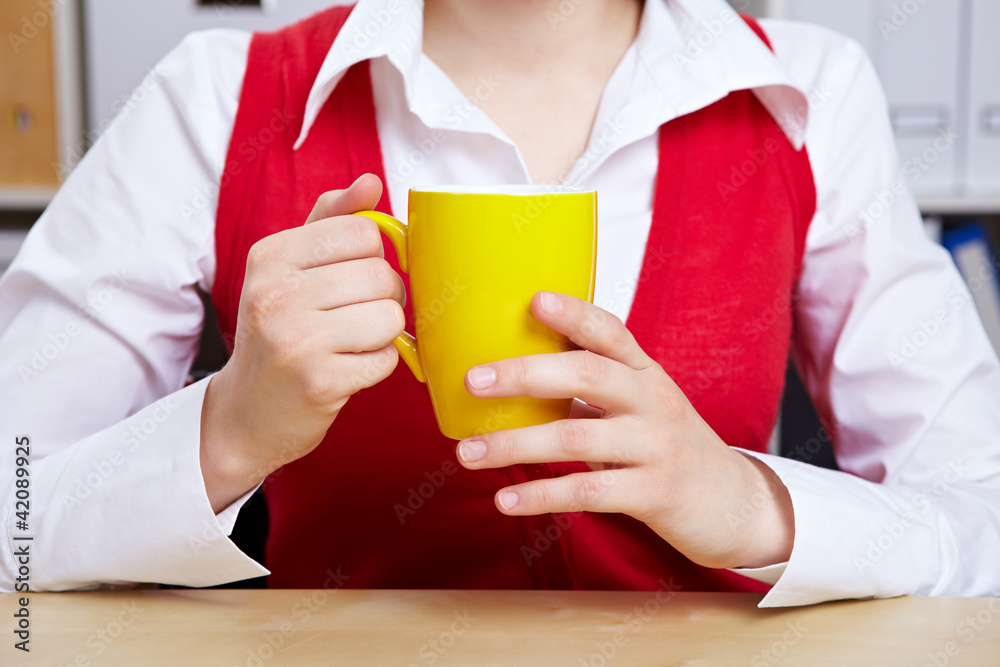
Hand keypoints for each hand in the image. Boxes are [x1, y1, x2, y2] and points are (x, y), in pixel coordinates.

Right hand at [200, 174, 404, 511]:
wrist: (246, 413)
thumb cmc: (278, 333)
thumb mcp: (289, 269)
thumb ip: (331, 221)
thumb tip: (371, 183)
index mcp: (270, 256)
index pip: (363, 232)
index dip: (371, 258)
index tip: (351, 280)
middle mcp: (276, 294)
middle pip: (382, 275)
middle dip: (382, 299)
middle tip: (353, 319)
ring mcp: (295, 340)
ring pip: (390, 317)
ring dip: (382, 335)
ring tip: (349, 344)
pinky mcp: (319, 382)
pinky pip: (387, 359)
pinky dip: (376, 366)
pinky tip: (346, 369)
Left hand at [456, 291, 793, 569]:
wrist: (736, 504)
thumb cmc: (668, 447)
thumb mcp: (642, 406)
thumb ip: (593, 389)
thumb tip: (512, 374)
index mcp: (645, 373)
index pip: (610, 331)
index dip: (573, 313)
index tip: (533, 299)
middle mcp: (653, 400)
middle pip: (587, 374)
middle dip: (526, 374)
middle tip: (474, 380)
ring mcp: (656, 446)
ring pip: (577, 437)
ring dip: (515, 444)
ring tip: (468, 452)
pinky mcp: (654, 493)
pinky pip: (588, 491)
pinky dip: (542, 496)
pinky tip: (505, 500)